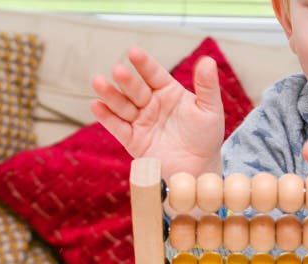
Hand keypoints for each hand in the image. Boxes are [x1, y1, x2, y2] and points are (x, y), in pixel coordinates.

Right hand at [90, 47, 224, 178]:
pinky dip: (107, 117)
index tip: (134, 52)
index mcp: (168, 91)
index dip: (144, 64)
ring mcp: (140, 120)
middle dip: (126, 80)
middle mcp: (151, 103)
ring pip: (123, 105)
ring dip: (111, 95)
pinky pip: (118, 127)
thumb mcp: (210, 110)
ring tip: (99, 83)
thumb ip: (207, 86)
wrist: (200, 167)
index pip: (154, 74)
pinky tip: (97, 106)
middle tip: (118, 71)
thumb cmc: (206, 136)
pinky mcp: (133, 139)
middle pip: (136, 89)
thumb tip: (208, 61)